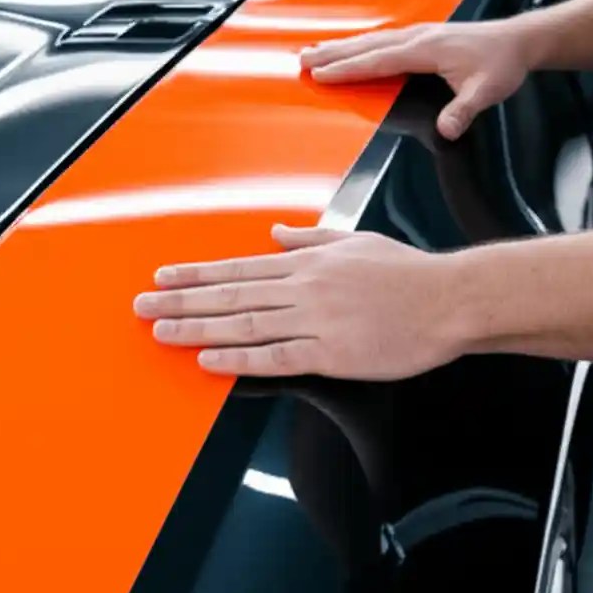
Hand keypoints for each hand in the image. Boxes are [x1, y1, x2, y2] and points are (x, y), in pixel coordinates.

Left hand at [133, 225, 471, 381]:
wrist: (450, 299)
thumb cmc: (408, 273)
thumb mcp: (355, 241)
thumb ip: (310, 239)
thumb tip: (275, 233)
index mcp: (307, 263)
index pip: (239, 267)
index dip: (197, 274)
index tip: (163, 278)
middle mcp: (303, 288)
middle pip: (231, 294)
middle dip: (182, 301)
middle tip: (142, 306)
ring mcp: (316, 321)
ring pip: (244, 323)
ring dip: (199, 328)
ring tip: (162, 332)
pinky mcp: (332, 353)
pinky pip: (277, 356)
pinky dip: (240, 358)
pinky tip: (210, 360)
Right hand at [299, 20, 533, 139]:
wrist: (518, 41)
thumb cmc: (502, 65)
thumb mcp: (487, 91)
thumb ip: (463, 110)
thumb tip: (445, 130)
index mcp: (426, 50)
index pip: (379, 60)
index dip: (349, 68)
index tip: (321, 74)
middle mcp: (417, 37)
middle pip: (366, 45)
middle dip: (333, 53)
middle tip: (302, 59)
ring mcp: (418, 34)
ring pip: (372, 40)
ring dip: (341, 46)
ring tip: (313, 50)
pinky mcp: (422, 36)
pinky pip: (382, 39)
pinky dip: (360, 44)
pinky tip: (349, 47)